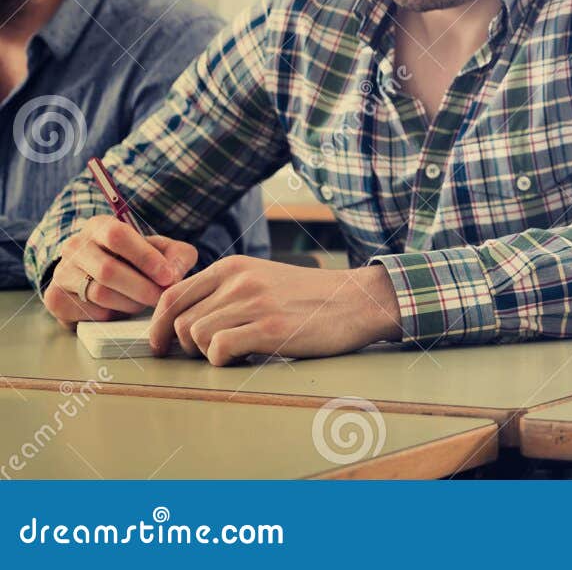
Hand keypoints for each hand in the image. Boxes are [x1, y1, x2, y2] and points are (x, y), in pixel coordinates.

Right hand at [42, 216, 197, 326]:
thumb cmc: (139, 259)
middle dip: (142, 288)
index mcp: (100, 226)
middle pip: (108, 270)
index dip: (145, 258)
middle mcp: (75, 246)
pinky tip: (120, 309)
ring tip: (144, 303)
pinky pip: (87, 312)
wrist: (104, 275)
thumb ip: (177, 256)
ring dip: (129, 303)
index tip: (167, 277)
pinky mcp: (55, 297)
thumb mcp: (164, 250)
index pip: (118, 236)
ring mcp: (62, 272)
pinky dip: (110, 315)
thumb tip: (172, 275)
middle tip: (160, 298)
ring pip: (99, 293)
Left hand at [148, 257, 402, 365]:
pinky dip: (224, 361)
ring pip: (196, 337)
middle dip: (185, 346)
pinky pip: (219, 351)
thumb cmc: (312, 297)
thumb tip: (185, 322)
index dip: (157, 326)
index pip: (172, 295)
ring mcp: (253, 303)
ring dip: (208, 354)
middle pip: (180, 321)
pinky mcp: (269, 328)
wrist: (358, 300)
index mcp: (234, 267)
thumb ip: (228, 291)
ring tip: (236, 352)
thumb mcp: (264, 278)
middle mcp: (238, 280)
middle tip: (209, 354)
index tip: (160, 346)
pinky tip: (246, 357)